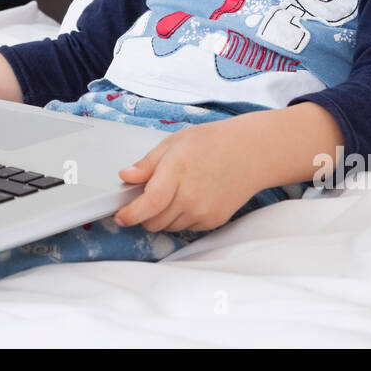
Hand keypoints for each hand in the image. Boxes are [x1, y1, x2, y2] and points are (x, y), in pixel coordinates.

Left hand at [113, 119, 260, 232]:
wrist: (250, 152)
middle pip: (154, 221)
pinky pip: (186, 227)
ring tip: (175, 191)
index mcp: (177, 172)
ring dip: (163, 216)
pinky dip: (181, 217)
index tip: (120, 216)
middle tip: (149, 195)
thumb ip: (147, 164)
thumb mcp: (174, 143)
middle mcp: (191, 196)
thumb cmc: (212, 143)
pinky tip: (191, 197)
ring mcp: (204, 211)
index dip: (130, 214)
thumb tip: (125, 176)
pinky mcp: (214, 221)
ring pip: (169, 227)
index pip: (148, 204)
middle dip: (144, 214)